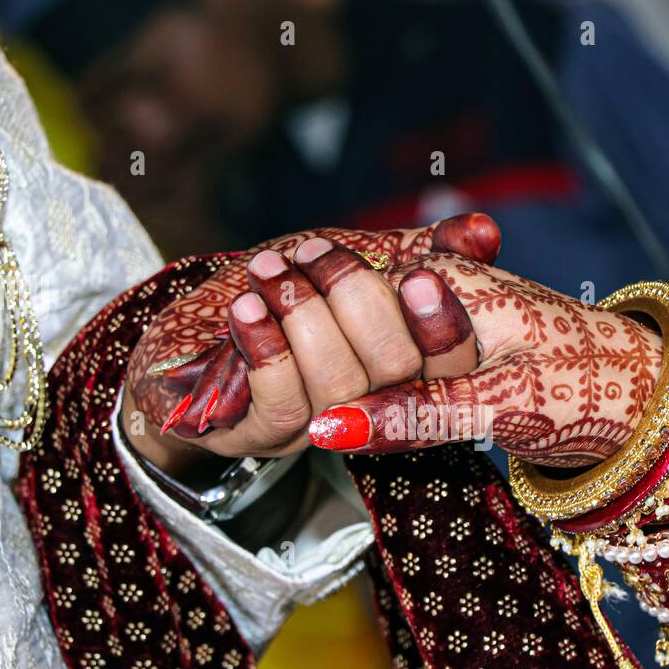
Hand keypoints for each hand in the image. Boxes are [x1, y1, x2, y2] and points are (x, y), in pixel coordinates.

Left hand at [123, 213, 500, 472]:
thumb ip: (415, 249)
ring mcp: (318, 428)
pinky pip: (283, 406)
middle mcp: (372, 409)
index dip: (441, 325)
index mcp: (405, 370)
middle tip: (314, 251)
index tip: (416, 275)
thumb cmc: (278, 294)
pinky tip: (247, 309)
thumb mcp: (351, 261)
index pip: (451, 364)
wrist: (185, 336)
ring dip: (302, 314)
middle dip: (356, 298)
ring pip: (340, 384)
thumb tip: (483, 231)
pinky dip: (266, 348)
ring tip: (271, 271)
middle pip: (396, 369)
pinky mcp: (262, 437)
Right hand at [305, 255, 663, 467]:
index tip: (267, 353)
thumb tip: (327, 429)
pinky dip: (370, 386)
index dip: (299, 328)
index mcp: (441, 283)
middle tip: (273, 366)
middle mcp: (435, 290)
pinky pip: (391, 364)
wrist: (651, 394)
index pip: (341, 297)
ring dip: (336, 369)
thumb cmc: (589, 385)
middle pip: (343, 316)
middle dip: (309, 345)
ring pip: (364, 342)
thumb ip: (417, 413)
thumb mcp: (501, 404)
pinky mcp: (452, 352)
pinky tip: (347, 409)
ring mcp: (441, 320)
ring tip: (301, 387)